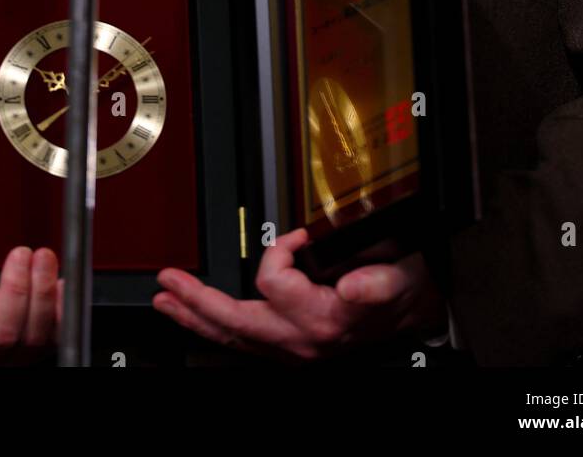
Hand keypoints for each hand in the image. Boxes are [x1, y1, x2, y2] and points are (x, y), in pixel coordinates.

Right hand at [0, 233, 62, 365]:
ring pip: (33, 335)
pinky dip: (62, 305)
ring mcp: (15, 350)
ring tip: (42, 256)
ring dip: (41, 291)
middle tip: (19, 253)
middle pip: (2, 336)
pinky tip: (60, 279)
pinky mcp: (45, 340)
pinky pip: (60, 331)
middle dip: (14, 292)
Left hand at [153, 228, 446, 361]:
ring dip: (195, 318)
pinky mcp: (290, 348)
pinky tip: (200, 318)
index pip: (274, 281)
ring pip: (233, 337)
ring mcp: (293, 348)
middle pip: (234, 323)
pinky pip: (242, 341)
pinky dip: (215, 328)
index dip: (280, 249)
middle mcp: (301, 340)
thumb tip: (350, 285)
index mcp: (322, 319)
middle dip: (195, 302)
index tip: (298, 235)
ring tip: (167, 301)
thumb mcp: (399, 277)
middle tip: (168, 283)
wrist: (414, 313)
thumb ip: (376, 282)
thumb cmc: (403, 290)